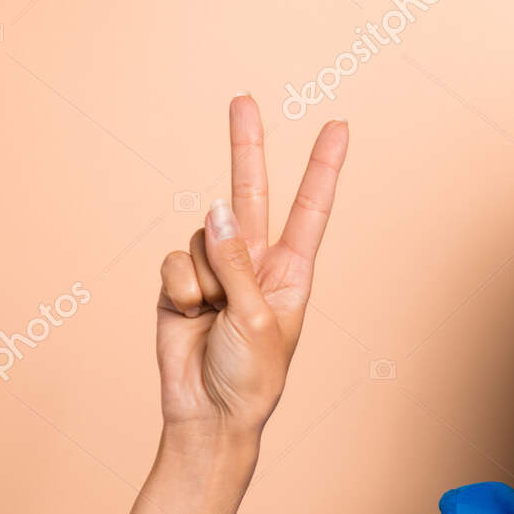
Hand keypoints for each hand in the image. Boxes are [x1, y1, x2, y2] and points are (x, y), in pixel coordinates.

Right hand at [156, 96, 347, 438]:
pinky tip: (190, 317)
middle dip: (245, 145)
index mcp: (292, 272)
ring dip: (204, 279)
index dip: (323, 167)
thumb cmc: (250, 377)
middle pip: (250, 193)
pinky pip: (174, 262)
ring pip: (201, 237)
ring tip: (213, 317)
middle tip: (244, 98)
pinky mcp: (181, 283)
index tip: (339, 126)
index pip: (311, 208)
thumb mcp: (256, 319)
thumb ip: (236, 260)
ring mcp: (217, 270)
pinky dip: (180, 290)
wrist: (208, 414)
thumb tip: (215, 208)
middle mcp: (255, 263)